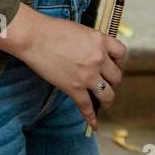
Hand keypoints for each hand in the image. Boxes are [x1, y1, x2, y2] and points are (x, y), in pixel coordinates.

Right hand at [2, 5, 126, 131]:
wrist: (33, 37)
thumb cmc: (51, 29)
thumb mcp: (79, 30)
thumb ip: (91, 42)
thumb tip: (93, 53)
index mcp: (100, 40)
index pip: (121, 52)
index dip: (117, 59)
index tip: (112, 63)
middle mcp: (98, 59)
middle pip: (117, 76)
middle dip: (112, 80)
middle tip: (105, 81)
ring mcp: (87, 75)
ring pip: (108, 95)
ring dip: (107, 100)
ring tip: (104, 102)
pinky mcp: (74, 88)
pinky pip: (87, 107)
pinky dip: (91, 118)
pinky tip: (93, 124)